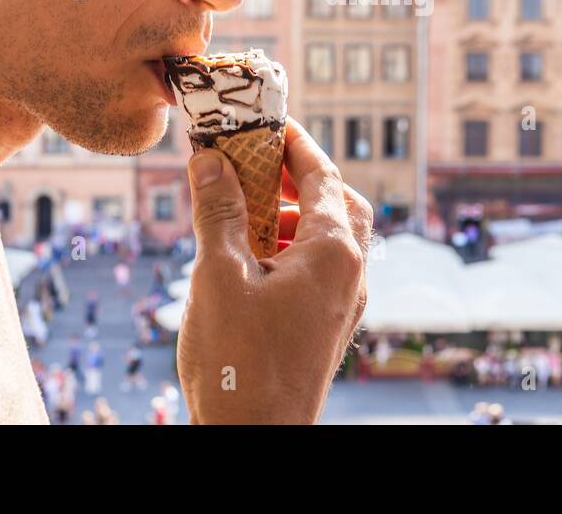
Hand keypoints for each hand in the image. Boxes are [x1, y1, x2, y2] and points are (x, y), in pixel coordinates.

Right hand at [177, 117, 371, 423]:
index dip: (295, 143)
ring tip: (244, 214)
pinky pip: (322, 273)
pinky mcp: (328, 331)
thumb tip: (210, 160)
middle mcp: (351, 276)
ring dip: (294, 217)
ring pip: (331, 241)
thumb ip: (218, 211)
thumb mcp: (218, 274)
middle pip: (340, 204)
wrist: (252, 442)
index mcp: (335, 253)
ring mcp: (344, 307)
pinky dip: (293, 252)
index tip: (268, 120)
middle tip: (260, 164)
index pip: (325, 175)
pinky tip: (252, 261)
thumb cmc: (238, 362)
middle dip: (302, 178)